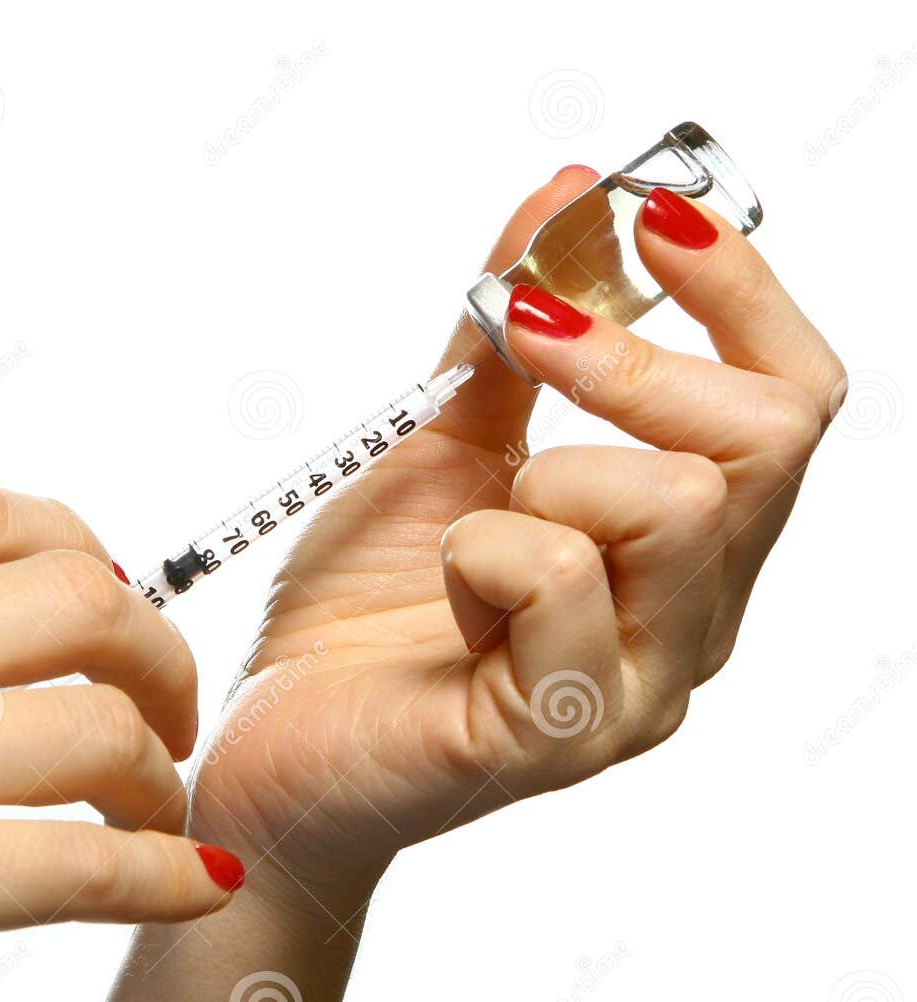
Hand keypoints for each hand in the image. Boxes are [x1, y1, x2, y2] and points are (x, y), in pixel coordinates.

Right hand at [0, 476, 240, 1001]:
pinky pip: (83, 863)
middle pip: (74, 595)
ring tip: (153, 815)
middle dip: (153, 651)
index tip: (103, 606)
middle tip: (163, 715)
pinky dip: (159, 875)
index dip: (75, 549)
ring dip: (157, 776)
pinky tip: (187, 887)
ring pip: (99, 724)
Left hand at [193, 169, 843, 911]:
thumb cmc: (362, 610)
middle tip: (527, 342)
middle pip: (765, 442)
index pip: (791, 405)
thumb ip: (506, 342)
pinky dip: (479, 549)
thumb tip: (568, 195)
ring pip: (677, 503)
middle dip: (634, 364)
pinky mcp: (557, 732)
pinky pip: (556, 576)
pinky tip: (443, 593)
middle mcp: (688, 623)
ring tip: (470, 530)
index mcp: (681, 552)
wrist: (273, 741)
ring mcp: (634, 687)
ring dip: (546, 474)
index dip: (740, 296)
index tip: (652, 217)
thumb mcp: (436, 450)